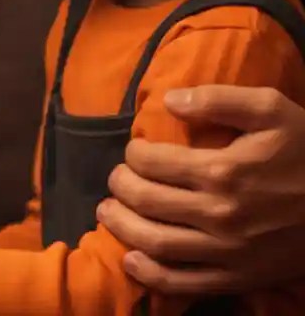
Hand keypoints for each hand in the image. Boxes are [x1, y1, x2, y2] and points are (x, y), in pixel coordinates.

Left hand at [98, 85, 304, 293]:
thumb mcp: (272, 110)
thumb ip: (218, 99)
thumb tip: (168, 100)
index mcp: (223, 171)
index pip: (151, 162)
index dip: (133, 153)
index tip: (134, 150)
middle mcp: (219, 214)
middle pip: (145, 201)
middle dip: (120, 186)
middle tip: (116, 178)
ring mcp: (228, 251)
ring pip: (155, 243)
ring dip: (121, 226)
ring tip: (109, 210)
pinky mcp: (239, 277)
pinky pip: (183, 283)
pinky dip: (150, 274)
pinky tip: (132, 259)